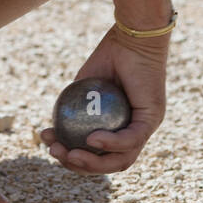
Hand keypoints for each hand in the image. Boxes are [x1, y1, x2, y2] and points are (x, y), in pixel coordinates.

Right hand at [41, 24, 169, 173]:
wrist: (132, 36)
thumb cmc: (110, 55)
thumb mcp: (84, 86)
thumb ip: (74, 108)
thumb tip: (53, 131)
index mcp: (120, 128)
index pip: (98, 155)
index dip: (73, 158)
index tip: (50, 146)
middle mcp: (136, 132)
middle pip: (109, 163)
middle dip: (79, 166)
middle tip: (55, 153)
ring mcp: (146, 127)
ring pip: (122, 158)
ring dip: (93, 163)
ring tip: (69, 154)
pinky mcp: (153, 118)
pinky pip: (132, 138)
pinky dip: (111, 143)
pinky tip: (91, 140)